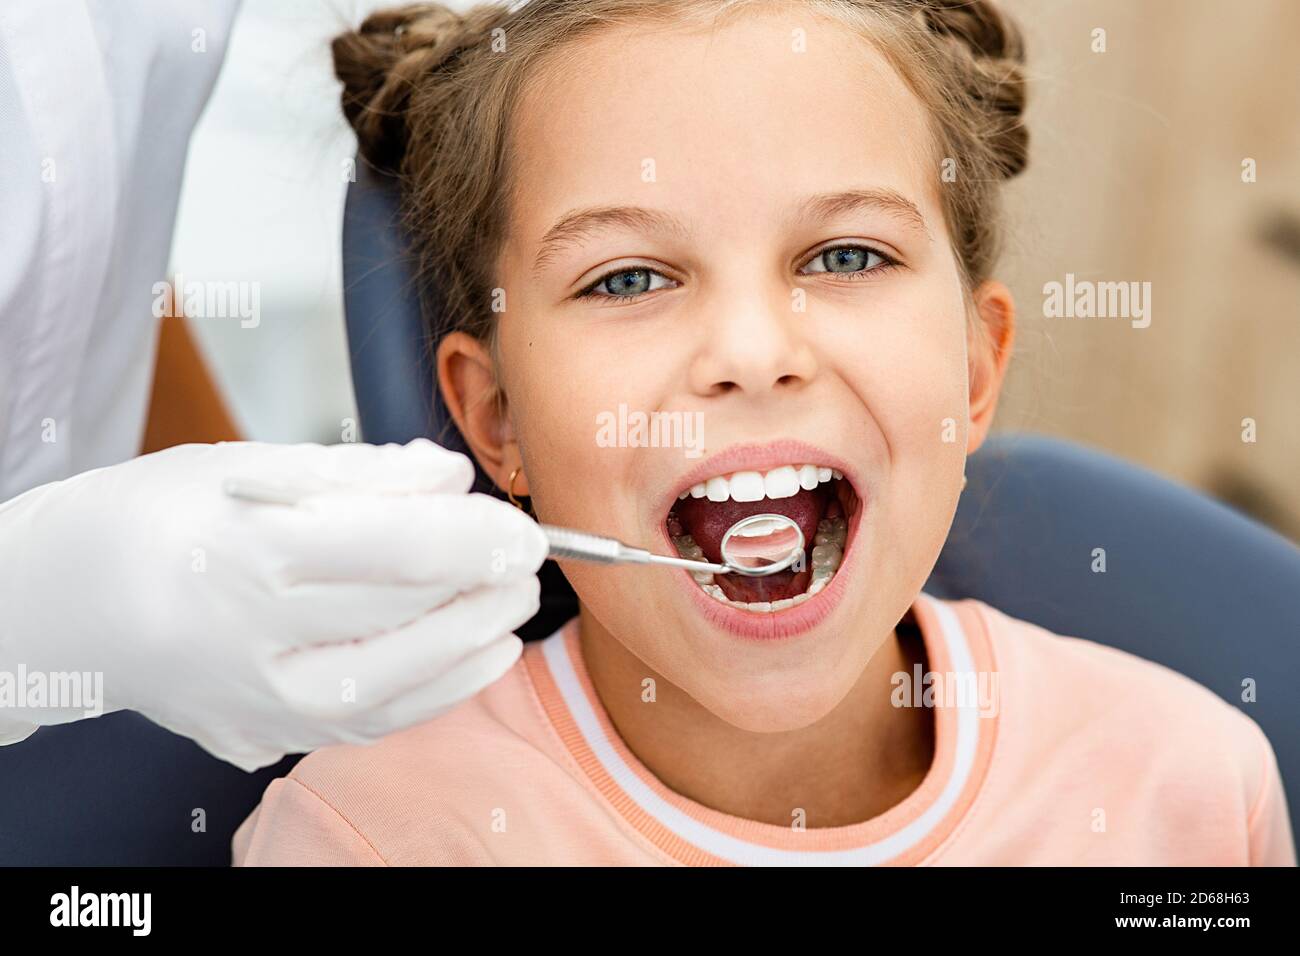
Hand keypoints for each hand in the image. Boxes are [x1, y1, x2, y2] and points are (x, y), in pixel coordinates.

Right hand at [0, 439, 546, 769]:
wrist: (79, 606)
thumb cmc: (162, 518)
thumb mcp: (252, 467)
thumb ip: (361, 473)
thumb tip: (451, 479)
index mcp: (247, 551)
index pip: (395, 548)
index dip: (475, 538)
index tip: (520, 524)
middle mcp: (254, 638)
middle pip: (406, 614)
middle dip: (485, 583)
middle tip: (527, 552)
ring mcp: (262, 700)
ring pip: (402, 681)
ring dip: (477, 640)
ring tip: (514, 598)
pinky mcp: (272, 734)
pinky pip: (380, 721)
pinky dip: (444, 687)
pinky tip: (484, 651)